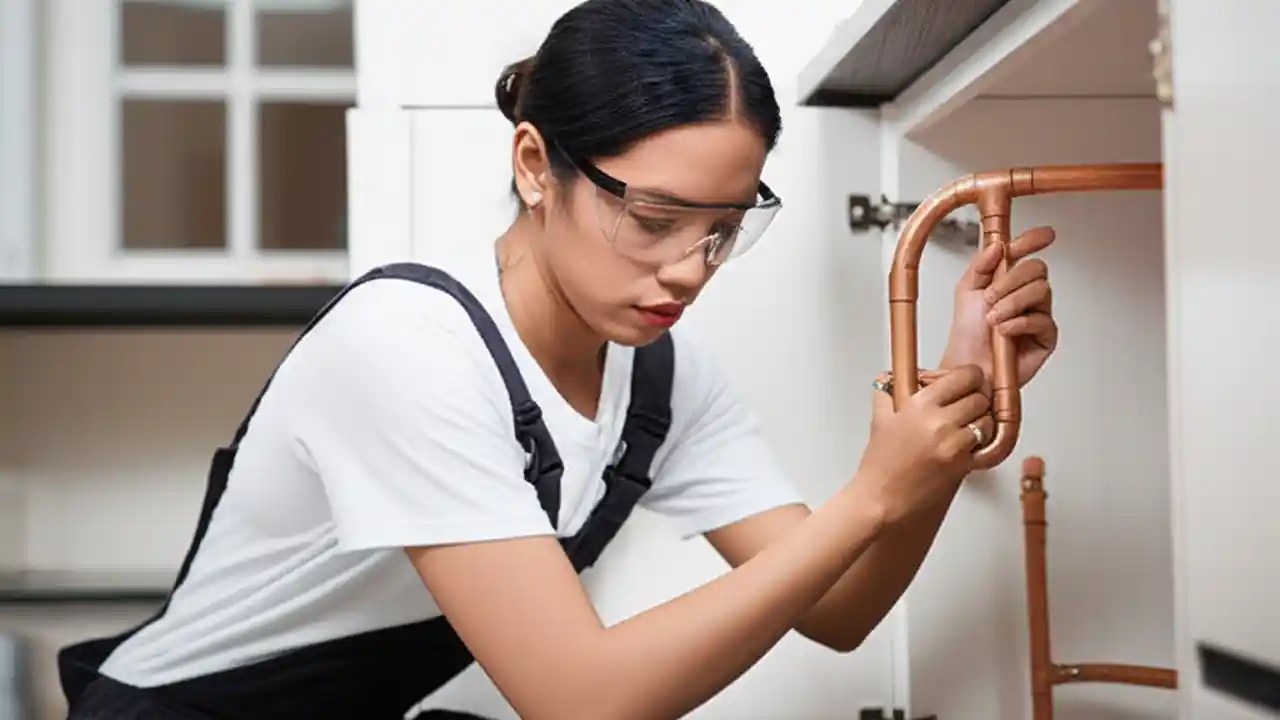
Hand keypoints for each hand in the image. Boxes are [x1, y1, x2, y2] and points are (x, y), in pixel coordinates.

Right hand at [856, 365, 991, 523]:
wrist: (882, 500)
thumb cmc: (881, 465)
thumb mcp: (880, 422)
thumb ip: (886, 395)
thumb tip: (887, 381)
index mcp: (920, 406)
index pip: (965, 376)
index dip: (970, 376)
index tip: (966, 380)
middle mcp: (940, 422)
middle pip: (980, 397)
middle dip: (976, 399)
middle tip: (966, 404)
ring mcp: (954, 444)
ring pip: (986, 421)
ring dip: (980, 421)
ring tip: (965, 426)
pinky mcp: (963, 464)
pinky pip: (985, 444)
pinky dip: (979, 442)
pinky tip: (965, 444)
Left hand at [940, 227, 1058, 386]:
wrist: (969, 366)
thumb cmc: (968, 334)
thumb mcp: (967, 291)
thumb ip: (981, 265)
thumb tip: (997, 246)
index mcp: (1008, 280)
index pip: (1027, 254)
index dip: (1034, 241)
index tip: (1044, 235)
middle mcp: (1026, 294)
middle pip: (1037, 269)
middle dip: (1011, 281)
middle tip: (990, 298)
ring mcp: (1039, 314)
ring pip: (1041, 290)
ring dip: (1012, 303)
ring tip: (993, 319)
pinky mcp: (1046, 336)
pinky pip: (1042, 320)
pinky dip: (1019, 323)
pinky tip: (1004, 331)